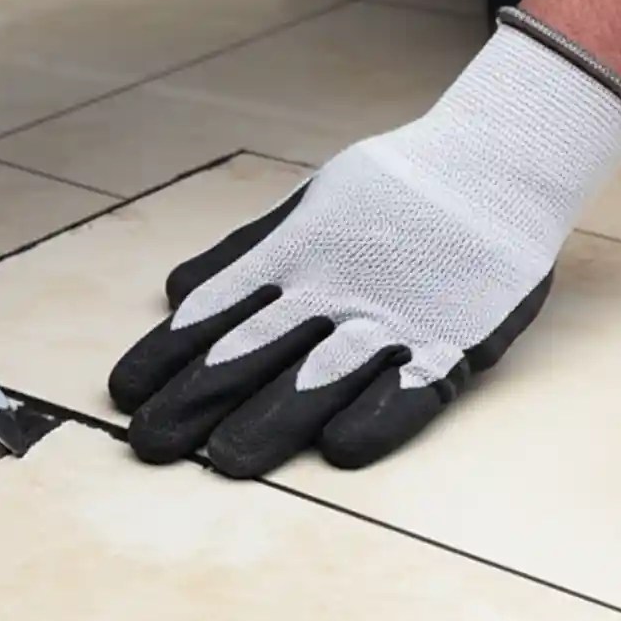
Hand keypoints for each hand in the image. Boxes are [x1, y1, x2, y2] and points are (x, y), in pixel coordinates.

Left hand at [109, 27, 620, 477]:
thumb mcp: (307, 205)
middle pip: (255, 350)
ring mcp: (394, 316)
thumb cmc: (391, 190)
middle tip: (149, 442)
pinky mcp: (452, 341)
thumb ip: (244, 254)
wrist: (496, 161)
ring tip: (226, 459)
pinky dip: (379, 415)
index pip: (216, 309)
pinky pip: (414, 385)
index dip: (167, 352)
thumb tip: (174, 290)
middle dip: (197, 398)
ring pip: (323, 374)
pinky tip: (340, 449)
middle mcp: (334, 289)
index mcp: (295, 255)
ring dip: (273, 418)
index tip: (124, 390)